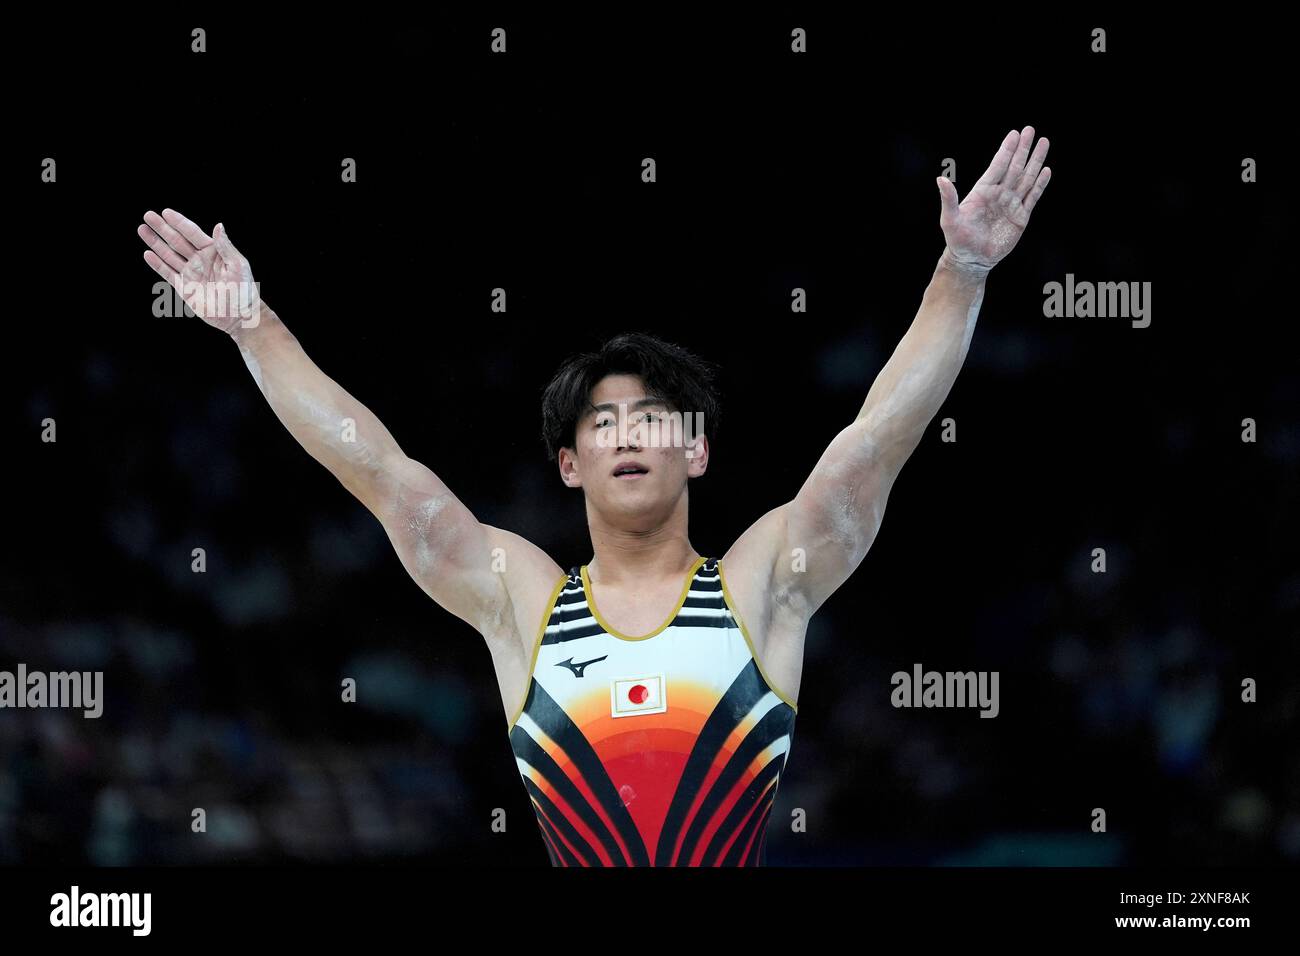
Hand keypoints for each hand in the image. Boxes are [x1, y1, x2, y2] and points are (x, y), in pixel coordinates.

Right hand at [139, 209, 260, 332]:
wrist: (239, 316)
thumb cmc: (244, 290)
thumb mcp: (238, 266)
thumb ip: (225, 246)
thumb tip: (218, 225)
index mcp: (213, 251)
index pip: (192, 233)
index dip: (179, 222)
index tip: (165, 212)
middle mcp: (199, 260)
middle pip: (177, 240)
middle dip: (162, 228)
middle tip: (148, 215)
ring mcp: (190, 273)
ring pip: (169, 254)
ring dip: (155, 243)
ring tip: (142, 229)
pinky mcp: (184, 287)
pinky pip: (167, 273)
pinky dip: (157, 264)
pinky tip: (147, 254)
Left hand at [937, 127, 1050, 273]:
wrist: (972, 260)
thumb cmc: (958, 240)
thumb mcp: (950, 219)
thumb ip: (949, 199)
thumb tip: (940, 179)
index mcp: (983, 191)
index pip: (997, 166)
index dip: (1006, 150)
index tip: (1014, 134)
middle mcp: (999, 194)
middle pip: (1014, 167)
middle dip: (1023, 149)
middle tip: (1030, 130)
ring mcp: (1011, 204)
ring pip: (1026, 178)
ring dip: (1035, 161)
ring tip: (1044, 143)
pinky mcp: (1021, 217)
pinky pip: (1032, 197)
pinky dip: (1039, 184)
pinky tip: (1046, 171)